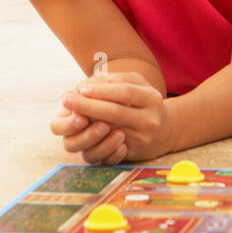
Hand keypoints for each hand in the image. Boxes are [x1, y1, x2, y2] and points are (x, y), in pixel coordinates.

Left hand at [52, 72, 169, 163]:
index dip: (102, 90)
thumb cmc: (145, 103)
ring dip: (87, 123)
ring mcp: (142, 138)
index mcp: (152, 99)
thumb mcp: (139, 85)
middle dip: (88, 105)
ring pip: (108, 132)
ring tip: (73, 115)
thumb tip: (97, 82)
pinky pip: (109, 147)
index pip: (125, 92)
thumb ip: (120, 79)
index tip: (82, 88)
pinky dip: (94, 139)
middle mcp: (149, 120)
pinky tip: (84, 132)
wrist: (164, 130)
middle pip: (114, 112)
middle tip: (67, 99)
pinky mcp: (133, 153)